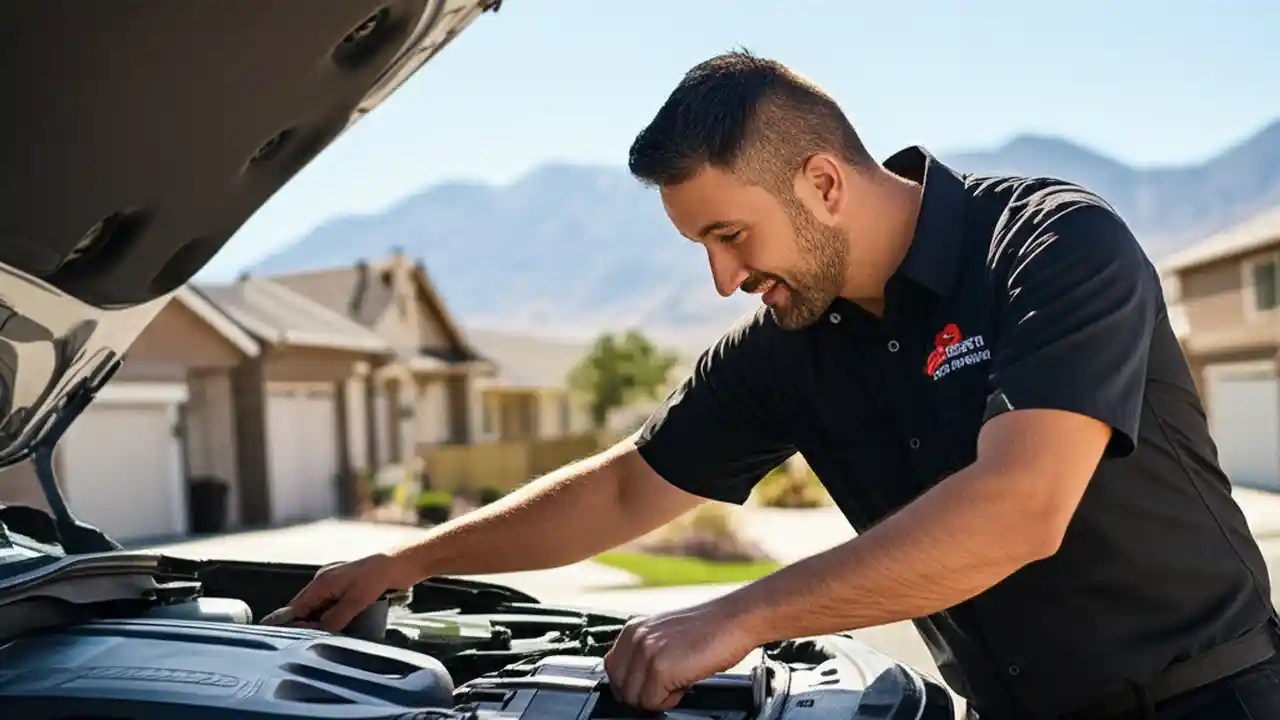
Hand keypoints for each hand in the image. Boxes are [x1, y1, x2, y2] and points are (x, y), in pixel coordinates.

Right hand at [269, 552, 416, 631]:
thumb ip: (335, 617)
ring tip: (318, 640)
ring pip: (320, 610)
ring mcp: (337, 586)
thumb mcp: (356, 600)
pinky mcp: (348, 590)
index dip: (288, 622)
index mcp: (322, 581)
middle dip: (305, 625)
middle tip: (302, 644)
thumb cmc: (378, 577)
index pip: (297, 606)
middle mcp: (326, 583)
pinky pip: (332, 608)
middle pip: (307, 609)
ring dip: (319, 624)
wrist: (401, 563)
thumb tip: (316, 632)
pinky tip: (335, 630)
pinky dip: (331, 619)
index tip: (280, 637)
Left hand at [603, 599, 757, 710]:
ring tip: (679, 682)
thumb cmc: (709, 629)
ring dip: (657, 698)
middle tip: (666, 687)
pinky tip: (686, 683)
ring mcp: (646, 653)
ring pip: (634, 698)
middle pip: (620, 687)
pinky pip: (653, 702)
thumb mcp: (666, 635)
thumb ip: (645, 652)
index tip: (647, 687)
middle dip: (642, 694)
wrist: (735, 619)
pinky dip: (670, 701)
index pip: (612, 669)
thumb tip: (635, 680)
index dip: (630, 684)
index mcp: (633, 630)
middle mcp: (635, 639)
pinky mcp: (661, 669)